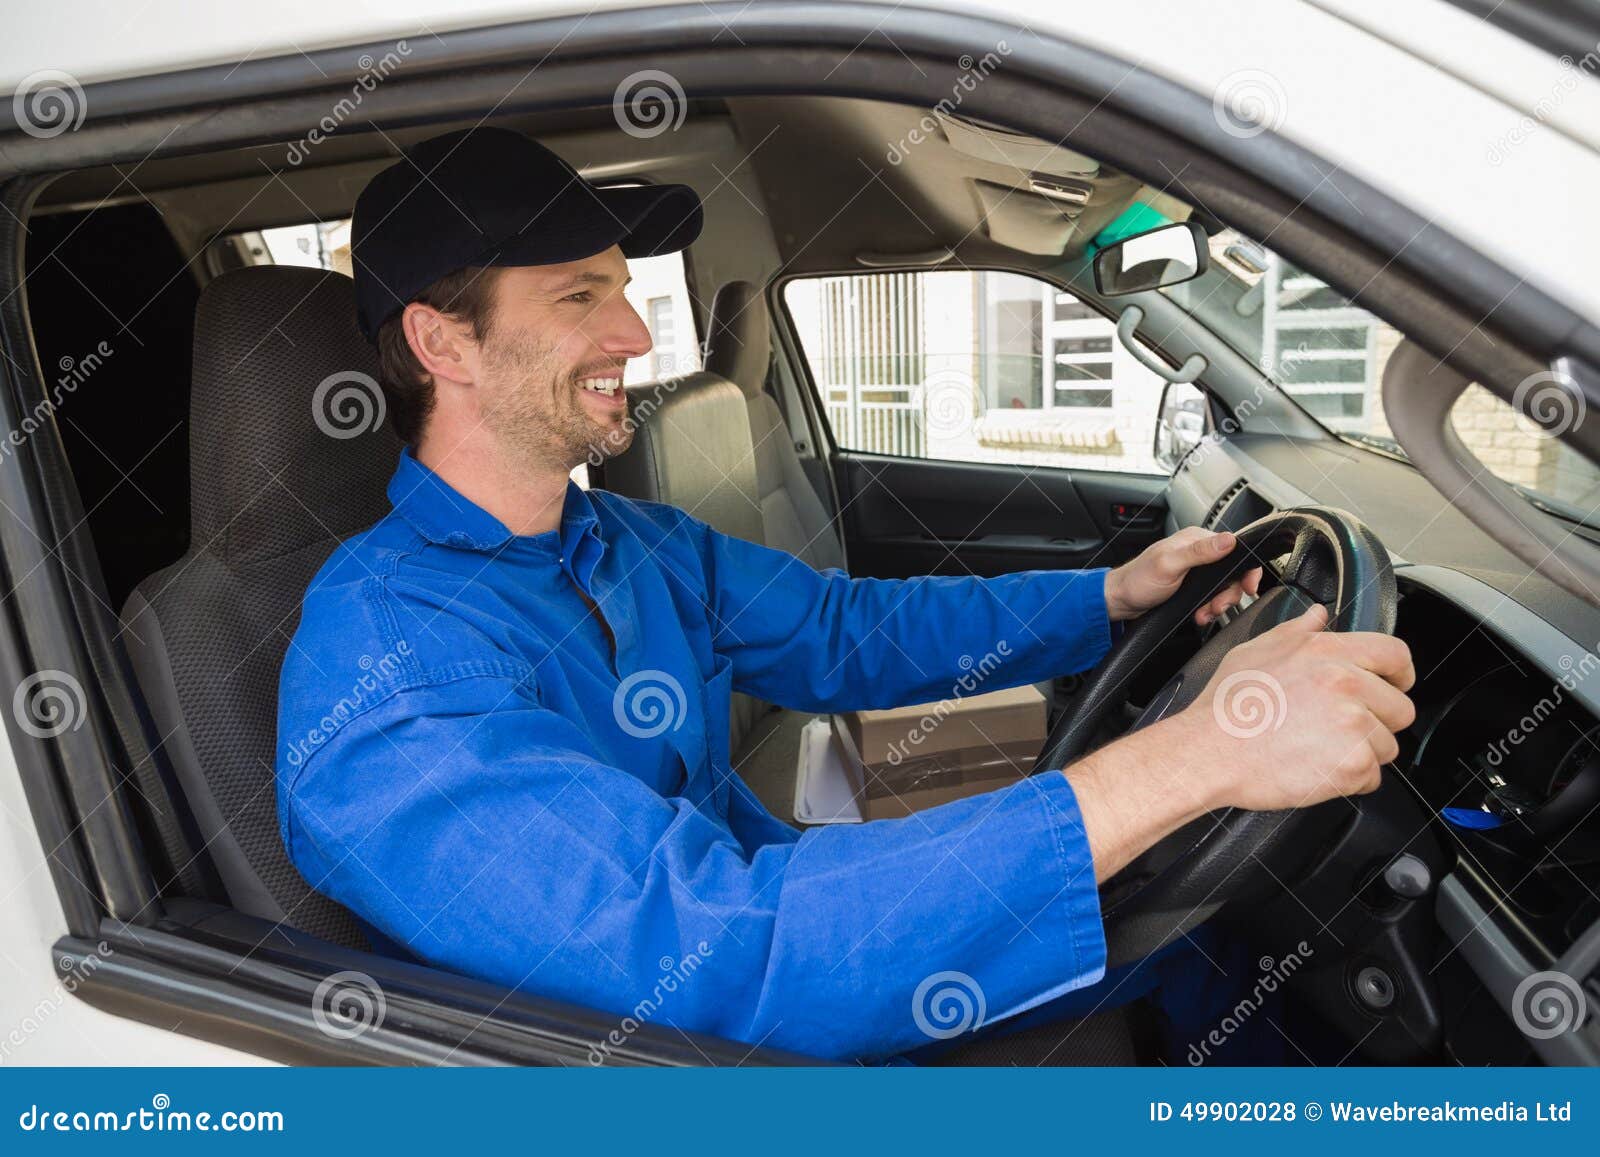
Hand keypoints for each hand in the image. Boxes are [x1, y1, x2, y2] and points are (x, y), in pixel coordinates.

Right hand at [1063, 603, 1415, 879]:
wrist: (1208, 751)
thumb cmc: (1226, 706)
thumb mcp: (1256, 650)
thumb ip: (1297, 631)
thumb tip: (1319, 615)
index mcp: (1327, 653)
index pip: (1395, 654)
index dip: (1399, 674)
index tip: (1393, 686)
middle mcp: (1346, 683)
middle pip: (1398, 707)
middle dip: (1375, 721)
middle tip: (1338, 729)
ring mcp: (1353, 725)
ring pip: (1386, 745)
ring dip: (1361, 752)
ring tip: (1318, 751)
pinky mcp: (1352, 764)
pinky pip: (1371, 777)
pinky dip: (1349, 780)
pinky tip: (1316, 769)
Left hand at [1103, 527, 1261, 624]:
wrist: (1122, 601)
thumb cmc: (1138, 580)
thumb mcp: (1169, 565)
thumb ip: (1199, 552)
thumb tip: (1227, 540)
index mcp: (1196, 539)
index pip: (1235, 547)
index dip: (1246, 568)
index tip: (1249, 586)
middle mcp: (1199, 552)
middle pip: (1233, 572)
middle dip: (1228, 594)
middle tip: (1217, 606)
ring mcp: (1197, 570)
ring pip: (1224, 588)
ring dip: (1218, 604)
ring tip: (1205, 612)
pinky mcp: (1193, 586)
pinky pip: (1212, 597)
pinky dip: (1209, 608)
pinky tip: (1200, 614)